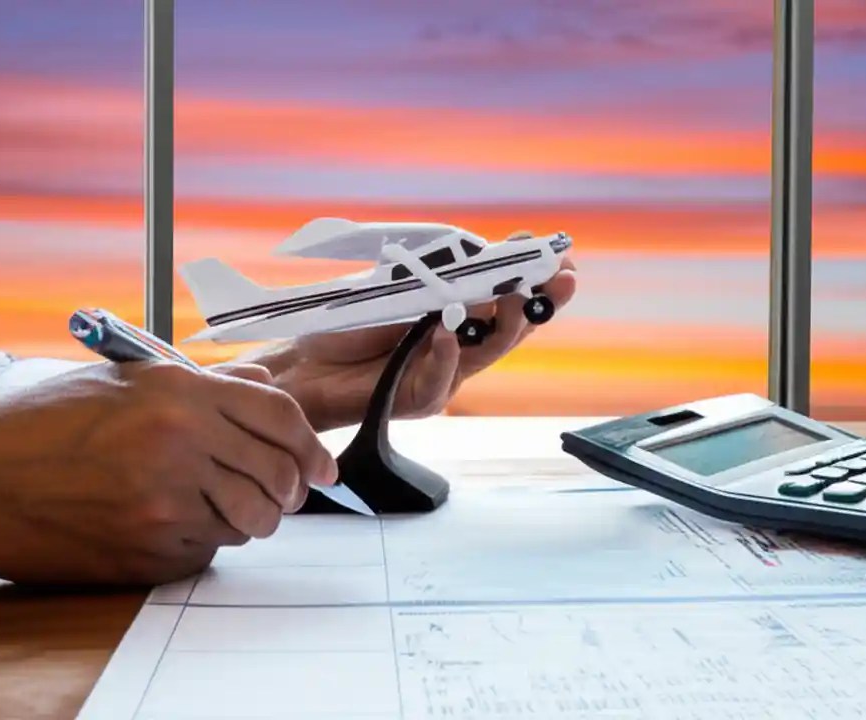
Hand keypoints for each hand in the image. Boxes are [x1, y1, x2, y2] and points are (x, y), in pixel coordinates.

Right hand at [0, 361, 335, 584]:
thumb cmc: (44, 421)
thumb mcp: (126, 381)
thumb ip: (204, 386)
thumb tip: (266, 391)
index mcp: (178, 394)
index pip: (281, 418)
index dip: (312, 445)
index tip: (323, 465)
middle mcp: (179, 445)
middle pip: (279, 475)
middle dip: (290, 487)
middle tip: (282, 491)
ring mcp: (164, 504)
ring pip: (251, 519)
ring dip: (252, 516)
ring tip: (225, 505)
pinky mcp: (147, 551)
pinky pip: (208, 550)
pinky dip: (205, 539)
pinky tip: (173, 522)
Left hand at [237, 235, 576, 431]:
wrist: (303, 364)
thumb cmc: (345, 325)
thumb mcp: (393, 290)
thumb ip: (435, 283)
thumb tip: (482, 266)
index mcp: (455, 314)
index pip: (505, 296)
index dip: (533, 278)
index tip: (559, 257)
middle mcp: (457, 345)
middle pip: (509, 327)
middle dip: (539, 303)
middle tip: (562, 281)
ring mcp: (441, 373)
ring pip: (485, 354)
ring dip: (504, 326)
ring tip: (519, 303)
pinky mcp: (416, 399)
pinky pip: (439, 380)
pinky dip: (443, 355)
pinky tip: (445, 334)